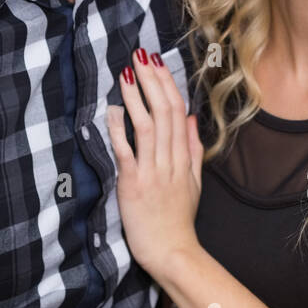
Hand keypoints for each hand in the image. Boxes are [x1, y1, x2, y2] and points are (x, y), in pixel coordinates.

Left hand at [105, 48, 203, 281]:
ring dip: (136, 96)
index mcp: (183, 158)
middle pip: (163, 112)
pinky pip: (126, 152)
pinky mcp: (133, 185)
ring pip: (146, 126)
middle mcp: (169, 160)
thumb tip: (191, 118)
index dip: (167, 84)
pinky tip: (112, 109)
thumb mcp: (194, 182)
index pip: (177, 112)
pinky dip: (119, 129)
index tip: (156, 61)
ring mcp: (152, 172)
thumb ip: (193, 149)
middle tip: (140, 55)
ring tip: (125, 72)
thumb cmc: (179, 219)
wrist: (172, 252)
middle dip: (151, 81)